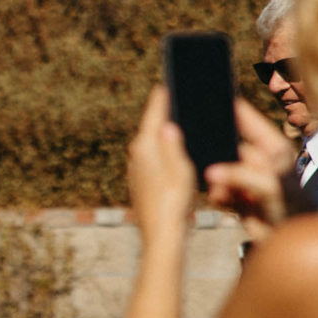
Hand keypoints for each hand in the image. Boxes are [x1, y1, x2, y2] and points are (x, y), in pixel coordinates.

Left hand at [126, 86, 200, 240]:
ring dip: (164, 134)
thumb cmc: (174, 202)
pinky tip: (177, 151)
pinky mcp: (141, 183)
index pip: (154, 114)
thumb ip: (173, 144)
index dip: (162, 98)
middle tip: (176, 96)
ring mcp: (136, 171)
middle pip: (152, 128)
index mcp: (145, 147)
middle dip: (164, 114)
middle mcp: (136, 156)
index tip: (167, 82)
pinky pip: (154, 159)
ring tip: (180, 120)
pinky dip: (164, 151)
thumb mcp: (181, 168)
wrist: (161, 235)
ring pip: (153, 144)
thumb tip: (168, 124)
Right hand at [202, 101, 301, 241]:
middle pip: (233, 148)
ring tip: (220, 191)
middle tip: (206, 154)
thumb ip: (241, 176)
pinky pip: (221, 191)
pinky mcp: (241, 200)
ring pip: (223, 171)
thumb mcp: (269, 187)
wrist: (290, 240)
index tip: (220, 100)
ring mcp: (250, 182)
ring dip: (217, 181)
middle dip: (219, 153)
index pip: (253, 126)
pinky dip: (217, 195)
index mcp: (274, 152)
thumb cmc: (291, 210)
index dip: (238, 113)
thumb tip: (213, 173)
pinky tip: (220, 200)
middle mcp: (261, 164)